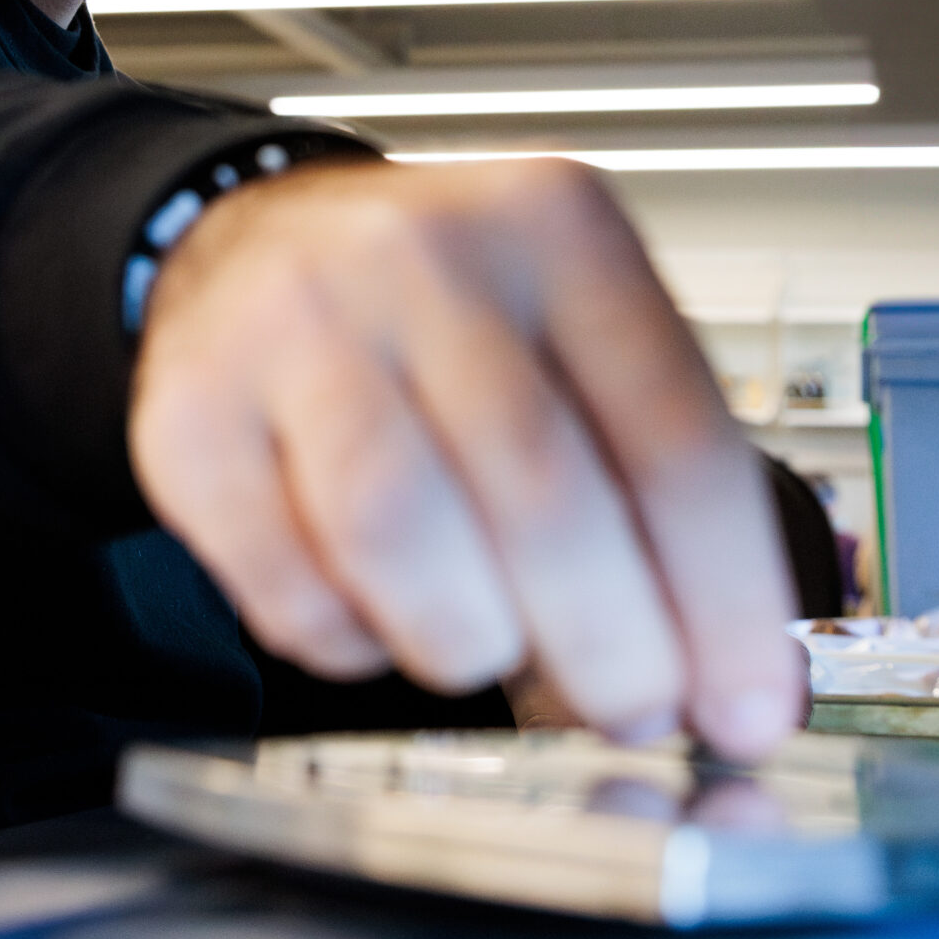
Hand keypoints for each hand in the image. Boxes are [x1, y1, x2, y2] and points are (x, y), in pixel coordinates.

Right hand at [128, 157, 800, 759]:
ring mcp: (294, 330)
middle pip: (545, 497)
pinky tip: (381, 617)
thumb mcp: (576, 338)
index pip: (675, 439)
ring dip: (470, 643)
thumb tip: (732, 681)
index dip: (726, 602)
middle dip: (610, 647)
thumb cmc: (445, 313)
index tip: (747, 704)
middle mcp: (424, 258)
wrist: (253, 244)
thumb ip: (659, 487)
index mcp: (556, 228)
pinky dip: (351, 642)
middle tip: (633, 710)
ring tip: (491, 652)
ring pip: (402, 538)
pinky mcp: (191, 418)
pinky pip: (288, 586)